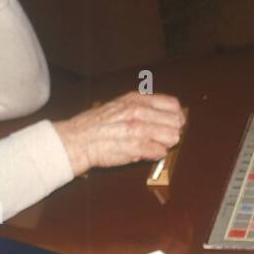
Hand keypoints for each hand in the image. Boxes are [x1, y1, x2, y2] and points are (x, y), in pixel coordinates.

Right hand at [53, 91, 185, 176]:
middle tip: (162, 137)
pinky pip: (160, 152)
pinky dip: (156, 154)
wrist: (77, 140)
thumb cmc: (97, 125)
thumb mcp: (120, 105)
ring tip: (153, 144)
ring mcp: (138, 129)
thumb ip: (143, 107)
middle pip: (176, 122)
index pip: (173, 105)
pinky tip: (146, 152)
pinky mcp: (136, 147)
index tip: (173, 124)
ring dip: (165, 143)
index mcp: (136, 99)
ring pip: (172, 137)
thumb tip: (168, 116)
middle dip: (172, 131)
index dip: (176, 117)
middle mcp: (139, 112)